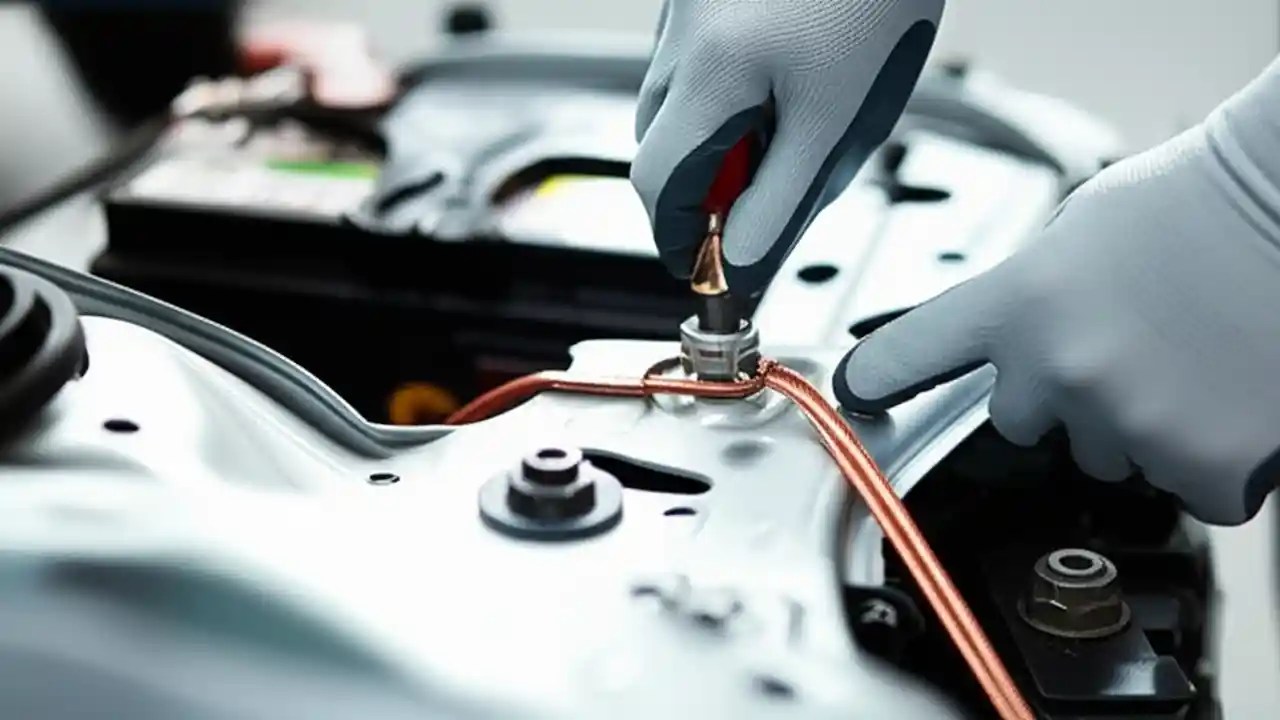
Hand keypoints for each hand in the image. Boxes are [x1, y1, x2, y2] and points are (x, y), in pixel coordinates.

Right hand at [631, 0, 944, 296]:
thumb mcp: (839, 119)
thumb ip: (783, 200)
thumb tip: (744, 263)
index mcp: (711, 73)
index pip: (658, 187)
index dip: (677, 239)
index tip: (705, 267)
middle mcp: (682, 35)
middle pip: (656, 145)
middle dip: (697, 191)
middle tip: (752, 209)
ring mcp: (688, 6)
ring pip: (673, 103)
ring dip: (710, 141)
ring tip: (781, 135)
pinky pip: (692, 61)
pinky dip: (720, 95)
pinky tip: (778, 84)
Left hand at [835, 108, 1279, 524]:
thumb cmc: (1200, 199)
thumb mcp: (1079, 229)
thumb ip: (1032, 294)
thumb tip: (1017, 332)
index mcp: (1018, 301)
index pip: (910, 353)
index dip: (878, 379)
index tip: (855, 395)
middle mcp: (1057, 368)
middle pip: (1018, 421)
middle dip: (1058, 396)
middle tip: (1121, 344)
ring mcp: (1125, 421)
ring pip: (1104, 453)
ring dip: (1135, 421)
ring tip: (1187, 355)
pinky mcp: (1198, 464)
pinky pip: (1184, 487)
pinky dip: (1205, 458)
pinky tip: (1224, 397)